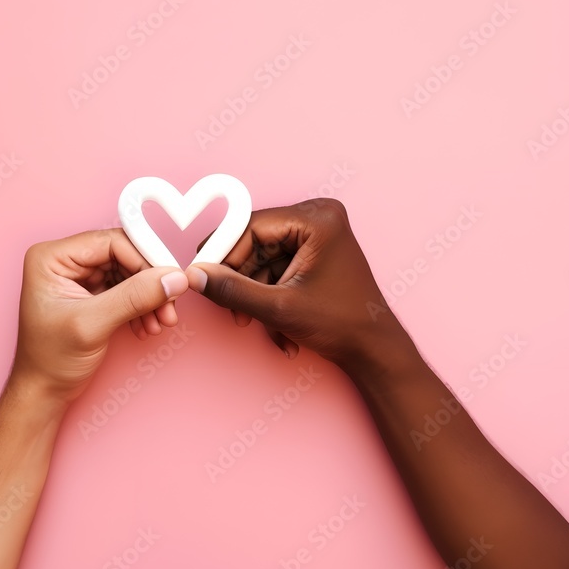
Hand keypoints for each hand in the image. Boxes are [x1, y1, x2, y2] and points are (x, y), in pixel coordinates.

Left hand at [13, 229, 189, 401]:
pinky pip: (127, 290)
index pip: (110, 242)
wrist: (43, 392)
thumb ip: (134, 298)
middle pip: (123, 256)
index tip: (169, 277)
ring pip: (129, 274)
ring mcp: (79, 278)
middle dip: (150, 282)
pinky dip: (142, 307)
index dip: (144, 258)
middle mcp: (65, 262)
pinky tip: (147, 325)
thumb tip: (172, 279)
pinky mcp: (92, 294)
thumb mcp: (93, 324)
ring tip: (161, 321)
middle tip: (169, 304)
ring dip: (149, 297)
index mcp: (52, 258)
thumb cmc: (49, 359)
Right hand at [184, 198, 412, 368]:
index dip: (222, 252)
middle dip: (240, 278)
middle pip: (255, 242)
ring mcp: (317, 235)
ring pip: (262, 259)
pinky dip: (269, 295)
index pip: (251, 226)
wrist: (374, 350)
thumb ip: (232, 290)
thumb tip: (195, 276)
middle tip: (228, 305)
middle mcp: (318, 218)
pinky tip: (276, 325)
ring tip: (253, 322)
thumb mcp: (278, 308)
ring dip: (253, 293)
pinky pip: (276, 268)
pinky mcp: (313, 253)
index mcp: (316, 219)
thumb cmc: (342, 324)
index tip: (201, 273)